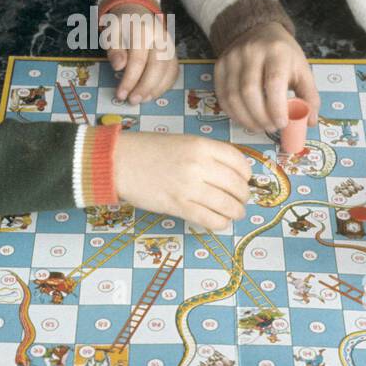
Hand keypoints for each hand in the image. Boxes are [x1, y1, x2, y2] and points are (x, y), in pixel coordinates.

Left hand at [104, 2, 178, 103]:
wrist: (136, 12)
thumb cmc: (121, 26)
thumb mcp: (111, 33)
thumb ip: (114, 49)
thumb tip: (118, 66)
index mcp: (143, 30)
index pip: (138, 59)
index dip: (130, 79)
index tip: (120, 94)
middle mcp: (160, 37)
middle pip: (157, 66)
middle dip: (145, 87)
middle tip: (133, 101)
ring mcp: (170, 45)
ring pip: (168, 70)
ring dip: (156, 89)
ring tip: (142, 100)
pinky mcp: (174, 53)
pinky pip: (174, 72)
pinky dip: (165, 85)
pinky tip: (152, 94)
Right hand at [114, 131, 251, 231]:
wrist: (118, 162)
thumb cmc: (148, 150)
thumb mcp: (182, 141)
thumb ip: (206, 154)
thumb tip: (230, 174)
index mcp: (201, 145)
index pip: (238, 162)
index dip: (246, 174)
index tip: (245, 180)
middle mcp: (199, 165)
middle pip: (237, 185)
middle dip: (243, 196)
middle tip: (240, 200)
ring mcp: (189, 187)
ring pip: (227, 205)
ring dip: (236, 212)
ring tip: (234, 213)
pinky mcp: (178, 206)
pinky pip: (210, 219)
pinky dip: (220, 223)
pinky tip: (220, 222)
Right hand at [214, 21, 319, 132]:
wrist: (259, 31)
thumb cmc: (283, 54)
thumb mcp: (302, 69)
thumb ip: (309, 96)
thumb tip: (309, 121)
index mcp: (277, 51)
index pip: (273, 82)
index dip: (276, 107)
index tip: (282, 123)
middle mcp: (251, 52)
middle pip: (249, 91)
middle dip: (260, 116)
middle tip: (271, 127)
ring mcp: (232, 58)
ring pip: (233, 96)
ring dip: (246, 118)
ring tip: (259, 126)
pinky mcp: (219, 66)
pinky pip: (222, 96)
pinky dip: (233, 113)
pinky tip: (245, 119)